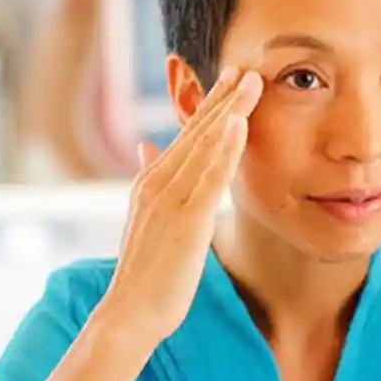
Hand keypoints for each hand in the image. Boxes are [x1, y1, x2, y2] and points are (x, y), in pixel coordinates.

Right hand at [99, 67, 261, 343]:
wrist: (130, 313)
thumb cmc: (146, 274)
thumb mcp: (147, 219)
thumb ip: (152, 180)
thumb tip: (147, 147)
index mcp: (151, 182)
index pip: (186, 136)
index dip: (209, 106)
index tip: (230, 80)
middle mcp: (157, 182)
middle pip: (196, 130)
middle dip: (222, 97)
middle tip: (246, 67)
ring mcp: (169, 198)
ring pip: (204, 144)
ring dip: (228, 109)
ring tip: (250, 81)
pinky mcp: (185, 218)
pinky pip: (209, 175)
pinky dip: (224, 147)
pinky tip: (239, 123)